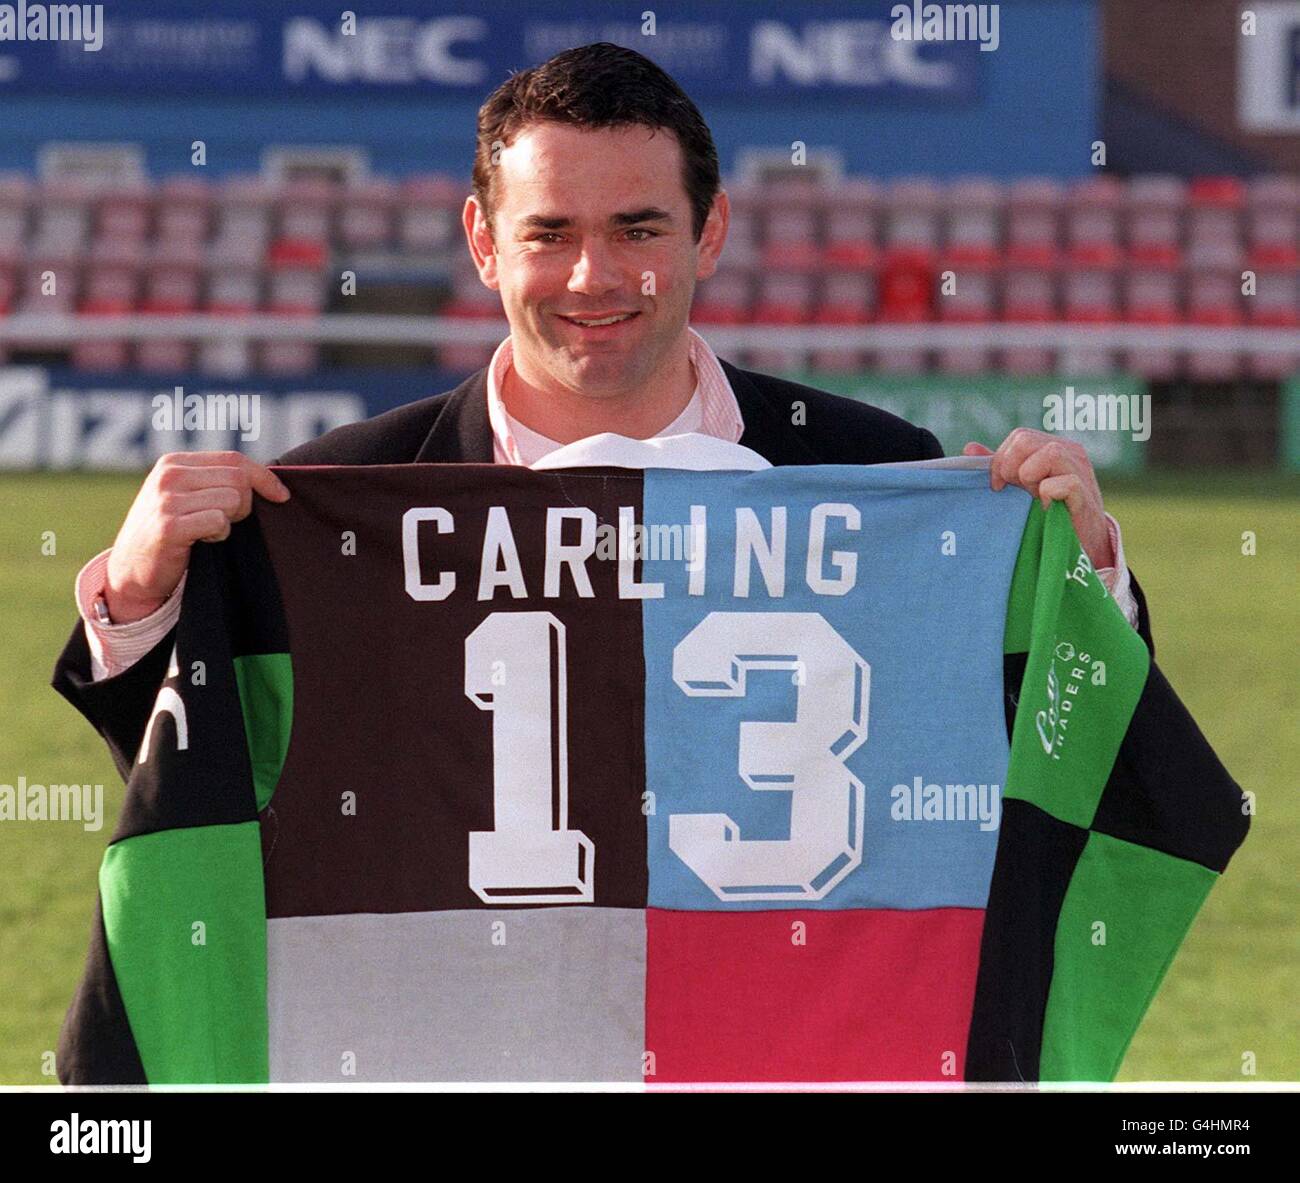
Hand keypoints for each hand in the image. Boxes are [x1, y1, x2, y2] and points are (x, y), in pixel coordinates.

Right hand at [103, 452, 289, 622]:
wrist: (131, 571)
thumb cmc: (170, 533)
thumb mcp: (187, 497)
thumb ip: (216, 482)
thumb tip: (268, 480)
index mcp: (174, 463)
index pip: (234, 459)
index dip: (264, 477)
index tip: (282, 495)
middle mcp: (169, 475)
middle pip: (238, 478)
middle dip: (245, 503)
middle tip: (230, 521)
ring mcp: (166, 499)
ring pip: (232, 499)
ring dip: (229, 521)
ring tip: (208, 531)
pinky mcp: (169, 525)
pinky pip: (219, 521)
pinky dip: (219, 534)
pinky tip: (201, 541)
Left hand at [963, 430, 1114, 568]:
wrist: (1078, 545)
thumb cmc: (1046, 513)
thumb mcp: (1019, 487)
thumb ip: (998, 467)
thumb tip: (969, 448)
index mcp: (1051, 447)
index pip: (1019, 437)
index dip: (1001, 460)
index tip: (997, 486)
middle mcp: (1069, 451)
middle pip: (1026, 440)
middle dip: (1010, 468)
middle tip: (1016, 491)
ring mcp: (1080, 470)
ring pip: (1049, 453)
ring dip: (1030, 478)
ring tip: (1034, 497)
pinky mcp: (1086, 493)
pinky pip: (1064, 483)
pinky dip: (1048, 494)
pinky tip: (1046, 508)